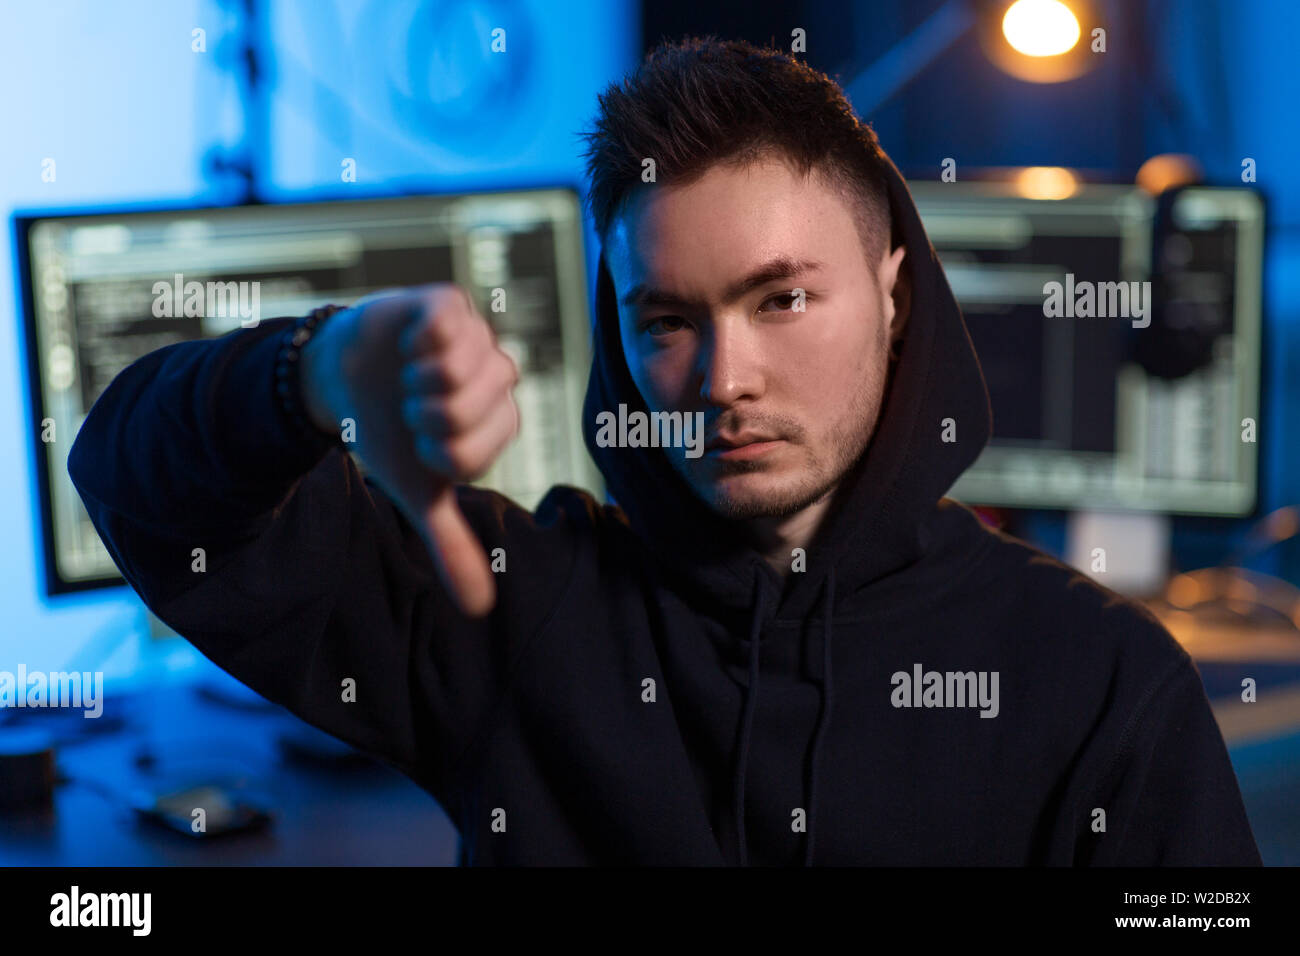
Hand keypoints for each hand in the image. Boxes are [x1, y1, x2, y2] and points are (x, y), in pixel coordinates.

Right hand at [300, 284, 519, 615]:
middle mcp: (497, 378)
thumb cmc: (389, 433)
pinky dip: (420, 342)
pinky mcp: (448, 305)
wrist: (343, 378)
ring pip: (461, 368)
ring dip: (419, 382)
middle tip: (411, 408)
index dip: (435, 451)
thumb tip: (481, 609)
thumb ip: (451, 544)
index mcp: (500, 423)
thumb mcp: (418, 492)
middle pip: (470, 410)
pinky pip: (448, 321)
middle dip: (424, 418)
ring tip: (410, 377)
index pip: (475, 451)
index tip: (422, 442)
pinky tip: (410, 346)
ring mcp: (476, 338)